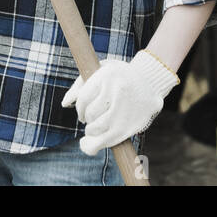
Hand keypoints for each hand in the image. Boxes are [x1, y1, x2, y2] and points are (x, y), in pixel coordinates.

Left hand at [61, 50, 179, 155]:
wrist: (151, 82)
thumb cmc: (119, 76)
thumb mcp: (101, 70)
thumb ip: (80, 85)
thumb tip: (65, 104)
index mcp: (108, 75)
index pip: (84, 98)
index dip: (79, 109)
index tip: (82, 113)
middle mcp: (118, 91)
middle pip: (91, 114)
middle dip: (87, 119)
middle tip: (92, 118)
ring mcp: (125, 110)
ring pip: (97, 128)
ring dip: (91, 131)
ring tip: (94, 127)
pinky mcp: (131, 125)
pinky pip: (107, 141)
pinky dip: (93, 146)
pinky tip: (88, 145)